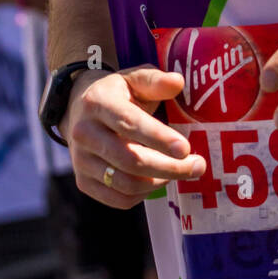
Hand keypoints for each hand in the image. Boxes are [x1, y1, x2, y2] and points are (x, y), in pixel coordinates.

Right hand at [63, 65, 206, 208]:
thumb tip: (178, 82)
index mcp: (98, 103)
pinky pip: (119, 199)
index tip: (186, 149)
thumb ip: (155, 81)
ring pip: (126, 184)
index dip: (159, 138)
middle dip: (169, 167)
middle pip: (130, 160)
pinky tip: (158, 180)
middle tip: (198, 166)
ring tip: (180, 171)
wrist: (78, 112)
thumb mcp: (134, 79)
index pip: (130, 124)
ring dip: (160, 182)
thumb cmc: (118, 94)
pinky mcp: (83, 182)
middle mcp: (84, 134)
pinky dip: (144, 194)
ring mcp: (81, 161)